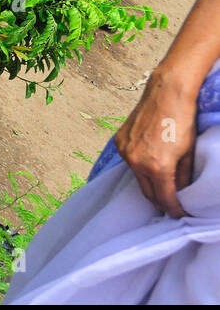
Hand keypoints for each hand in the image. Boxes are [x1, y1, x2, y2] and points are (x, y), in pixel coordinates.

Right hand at [114, 70, 198, 217]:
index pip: (164, 199)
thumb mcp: (189, 153)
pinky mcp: (119, 142)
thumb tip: (181, 191)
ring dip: (149, 183)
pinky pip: (129, 162)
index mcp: (157, 167)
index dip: (174, 210)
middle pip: (147, 192)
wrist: (166, 94)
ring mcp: (125, 151)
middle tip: (170, 205)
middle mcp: (137, 162)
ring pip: (137, 177)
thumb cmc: (182, 121)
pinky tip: (149, 164)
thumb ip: (183, 177)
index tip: (180, 215)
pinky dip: (139, 167)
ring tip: (161, 184)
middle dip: (160, 201)